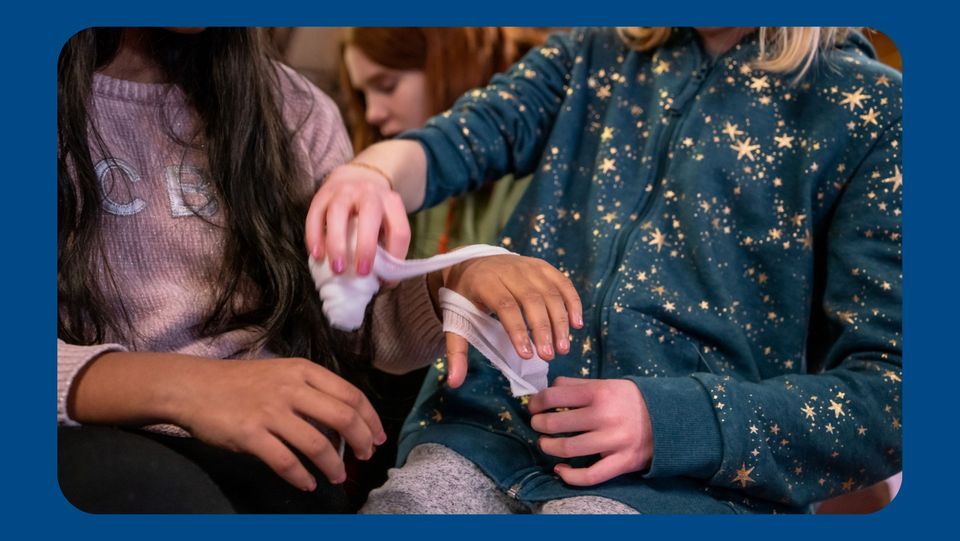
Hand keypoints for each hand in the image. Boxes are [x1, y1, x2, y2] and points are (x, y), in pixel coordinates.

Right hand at [176, 357, 385, 490]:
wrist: (193, 386)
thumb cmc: (241, 382)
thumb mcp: (282, 373)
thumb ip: (311, 391)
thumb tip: (344, 421)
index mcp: (303, 371)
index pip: (351, 395)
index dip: (371, 419)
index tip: (378, 438)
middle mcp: (291, 388)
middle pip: (343, 418)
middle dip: (361, 442)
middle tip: (365, 458)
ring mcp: (270, 411)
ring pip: (317, 444)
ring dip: (334, 466)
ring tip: (337, 478)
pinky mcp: (249, 433)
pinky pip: (285, 461)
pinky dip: (301, 477)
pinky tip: (307, 484)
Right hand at [305, 163, 410, 275]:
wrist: (355, 177)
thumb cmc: (374, 213)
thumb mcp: (387, 224)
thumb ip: (387, 248)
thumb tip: (382, 282)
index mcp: (392, 203)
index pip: (399, 230)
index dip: (395, 256)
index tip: (384, 280)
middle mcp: (370, 192)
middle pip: (369, 214)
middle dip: (366, 246)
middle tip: (361, 273)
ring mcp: (344, 191)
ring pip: (338, 212)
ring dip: (337, 243)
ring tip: (337, 269)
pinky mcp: (322, 194)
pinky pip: (315, 214)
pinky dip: (314, 236)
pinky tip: (316, 255)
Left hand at [441, 255, 582, 387]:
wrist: (472, 263)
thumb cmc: (465, 298)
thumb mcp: (455, 319)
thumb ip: (456, 351)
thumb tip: (453, 383)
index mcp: (485, 282)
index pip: (505, 306)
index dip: (518, 330)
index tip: (526, 355)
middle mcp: (509, 271)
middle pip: (531, 299)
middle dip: (543, 329)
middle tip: (549, 356)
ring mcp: (528, 266)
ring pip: (550, 293)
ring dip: (560, 321)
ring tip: (563, 348)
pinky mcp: (543, 267)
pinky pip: (562, 283)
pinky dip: (572, 302)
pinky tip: (576, 325)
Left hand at [528, 377, 652, 485]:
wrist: (671, 419)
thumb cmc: (632, 401)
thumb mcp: (608, 384)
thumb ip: (578, 386)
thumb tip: (548, 390)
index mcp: (600, 392)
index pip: (554, 396)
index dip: (536, 402)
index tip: (533, 406)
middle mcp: (605, 416)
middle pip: (556, 423)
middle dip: (539, 424)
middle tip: (537, 425)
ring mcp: (614, 441)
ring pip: (568, 449)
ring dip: (549, 447)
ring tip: (545, 443)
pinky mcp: (622, 462)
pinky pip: (590, 476)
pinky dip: (570, 476)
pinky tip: (559, 469)